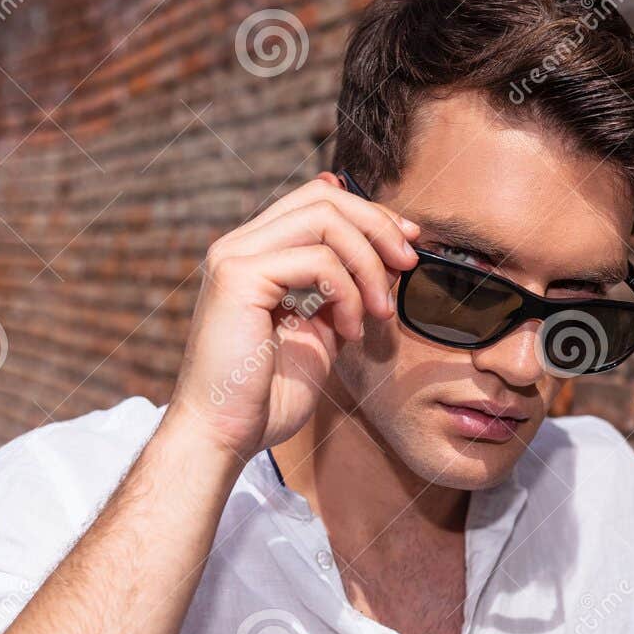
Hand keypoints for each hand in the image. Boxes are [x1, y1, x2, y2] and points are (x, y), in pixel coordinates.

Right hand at [166, 173, 418, 460]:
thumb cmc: (268, 394)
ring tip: (378, 315)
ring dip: (368, 265)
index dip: (370, 214)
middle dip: (378, 227)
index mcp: (256, 253)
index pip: (318, 199)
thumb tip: (387, 249)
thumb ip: (343, 288)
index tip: (408, 245)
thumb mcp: (322, 330)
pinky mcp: (238, 278)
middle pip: (324, 197)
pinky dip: (348, 293)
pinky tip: (349, 333)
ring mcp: (234, 257)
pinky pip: (317, 261)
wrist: (226, 435)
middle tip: (407, 266)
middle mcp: (240, 245)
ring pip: (325, 219)